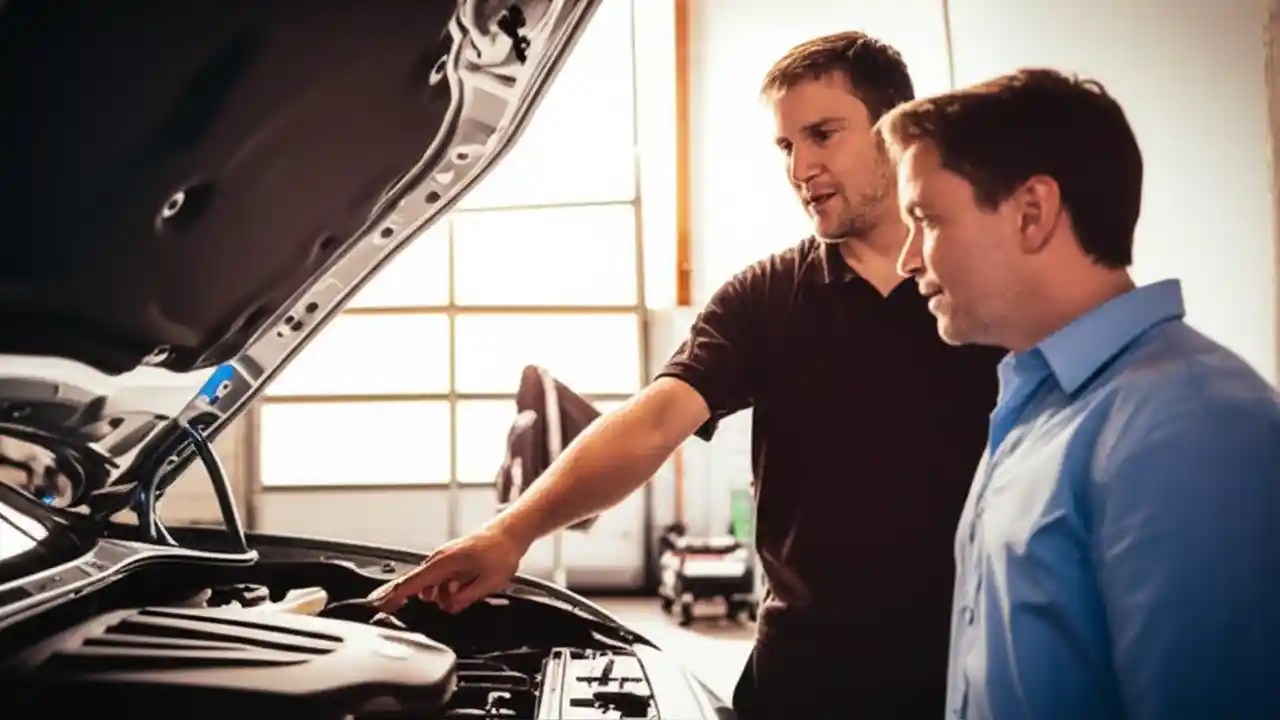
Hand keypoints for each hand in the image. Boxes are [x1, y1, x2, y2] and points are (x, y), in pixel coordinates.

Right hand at [368, 527, 525, 613]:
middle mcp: (439, 559)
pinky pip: (439, 579)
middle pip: (415, 584)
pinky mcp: (450, 560)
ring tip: (466, 592)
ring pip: (430, 584)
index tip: (379, 604)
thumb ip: (466, 597)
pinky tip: (463, 589)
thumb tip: (449, 606)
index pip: (412, 583)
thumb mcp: (488, 582)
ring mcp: (444, 558)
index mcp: (444, 563)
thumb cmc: (500, 552)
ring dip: (439, 595)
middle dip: (411, 598)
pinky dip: (444, 588)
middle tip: (402, 606)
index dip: (394, 595)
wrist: (509, 533)